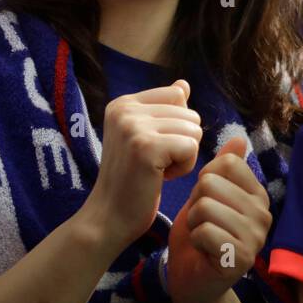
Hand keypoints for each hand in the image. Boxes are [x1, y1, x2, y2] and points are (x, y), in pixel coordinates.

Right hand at [83, 81, 201, 251]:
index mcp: (123, 103)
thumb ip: (164, 110)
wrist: (109, 218)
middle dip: (182, 143)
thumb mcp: (145, 138)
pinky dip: (184, 168)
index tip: (153, 148)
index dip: (177, 126)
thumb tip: (184, 84)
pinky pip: (192, 147)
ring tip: (155, 170)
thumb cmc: (132, 180)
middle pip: (190, 114)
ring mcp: (133, 127)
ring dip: (184, 156)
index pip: (178, 95)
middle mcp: (124, 109)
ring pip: (194, 130)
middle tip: (154, 163)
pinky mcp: (146, 147)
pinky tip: (160, 178)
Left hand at [168, 135, 272, 302]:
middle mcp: (264, 213)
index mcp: (258, 195)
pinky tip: (204, 252)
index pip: (226, 164)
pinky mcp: (242, 257)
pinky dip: (195, 240)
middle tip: (202, 224)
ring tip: (202, 237)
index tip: (207, 203)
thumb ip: (221, 169)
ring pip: (205, 207)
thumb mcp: (206, 197)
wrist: (193, 283)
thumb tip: (239, 138)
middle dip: (195, 203)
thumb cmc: (198, 238)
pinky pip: (205, 231)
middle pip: (211, 183)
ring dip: (193, 223)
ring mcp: (256, 236)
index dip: (204, 181)